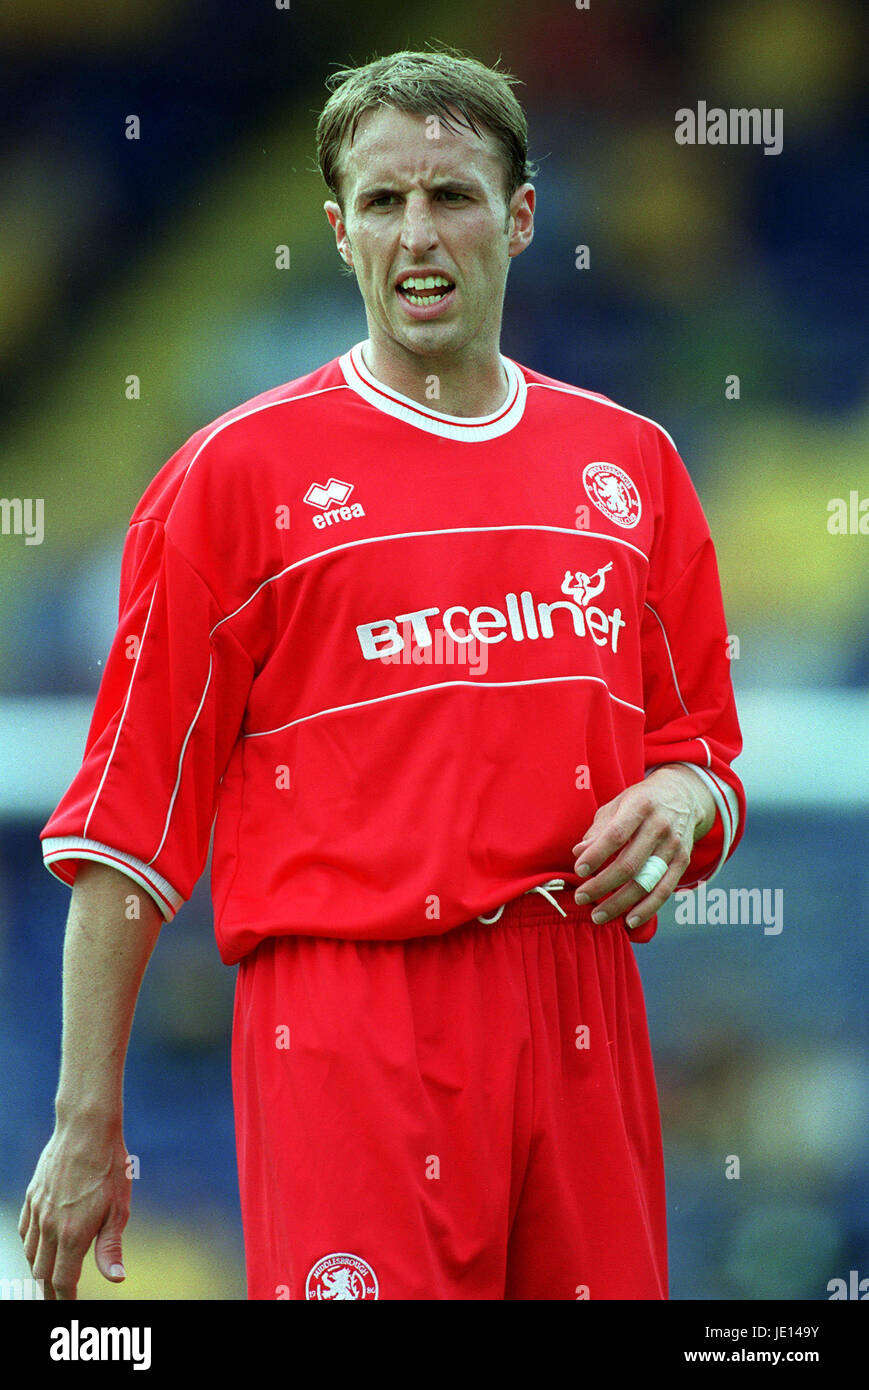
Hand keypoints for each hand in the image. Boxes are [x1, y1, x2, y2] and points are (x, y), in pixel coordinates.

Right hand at [18, 1116, 131, 1299]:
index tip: (69, 1307)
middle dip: (48, 1291)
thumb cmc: (109, 1167)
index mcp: (73, 1235)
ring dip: (38, 1269)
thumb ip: (111, 1247)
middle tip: (57, 1299)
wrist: (86, 1128)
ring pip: (30, 1253)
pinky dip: (29, 1245)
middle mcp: (50, 1227)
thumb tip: (116, 1279)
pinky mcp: (32, 1196)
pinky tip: (38, 1245)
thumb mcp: (119, 1208)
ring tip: (48, 1278)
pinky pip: (23, 1230)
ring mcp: (38, 1211)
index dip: (65, 1299)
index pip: (63, 1281)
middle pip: (42, 1272)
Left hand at [571, 765, 715, 930]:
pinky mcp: (682, 861)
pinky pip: (664, 891)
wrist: (683, 796)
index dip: (596, 855)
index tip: (579, 870)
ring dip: (620, 903)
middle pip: (630, 864)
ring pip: (646, 882)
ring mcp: (674, 845)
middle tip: (581, 898)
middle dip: (602, 885)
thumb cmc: (640, 803)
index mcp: (640, 806)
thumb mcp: (617, 805)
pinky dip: (647, 909)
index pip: (616, 834)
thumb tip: (579, 853)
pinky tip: (628, 921)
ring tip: (597, 916)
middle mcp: (660, 826)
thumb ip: (598, 830)